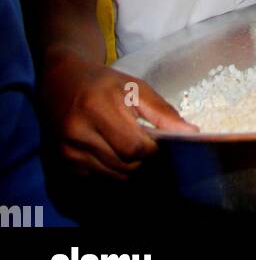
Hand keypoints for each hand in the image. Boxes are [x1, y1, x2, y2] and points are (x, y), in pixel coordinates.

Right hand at [44, 58, 195, 178]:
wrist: (61, 83)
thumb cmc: (103, 83)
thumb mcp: (134, 87)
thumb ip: (162, 111)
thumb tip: (190, 132)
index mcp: (98, 107)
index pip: (135, 147)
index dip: (152, 148)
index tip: (158, 139)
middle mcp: (79, 132)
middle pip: (125, 164)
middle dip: (143, 158)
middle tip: (145, 142)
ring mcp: (69, 151)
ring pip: (114, 174)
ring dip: (130, 165)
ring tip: (129, 143)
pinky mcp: (65, 162)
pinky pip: (100, 176)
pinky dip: (113, 168)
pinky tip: (111, 148)